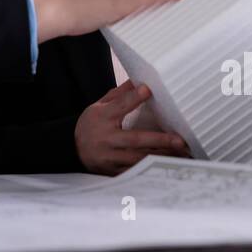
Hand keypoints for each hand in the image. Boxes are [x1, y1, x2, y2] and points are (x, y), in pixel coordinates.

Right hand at [75, 81, 189, 174]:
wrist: (72, 149)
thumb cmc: (91, 124)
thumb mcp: (99, 106)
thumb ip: (120, 95)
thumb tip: (139, 80)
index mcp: (101, 117)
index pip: (119, 106)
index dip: (133, 98)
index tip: (148, 90)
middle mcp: (106, 138)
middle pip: (135, 139)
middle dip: (159, 140)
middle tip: (179, 140)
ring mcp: (109, 157)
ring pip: (139, 159)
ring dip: (160, 156)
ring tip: (179, 153)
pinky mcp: (113, 171)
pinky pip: (134, 172)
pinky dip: (150, 169)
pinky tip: (165, 166)